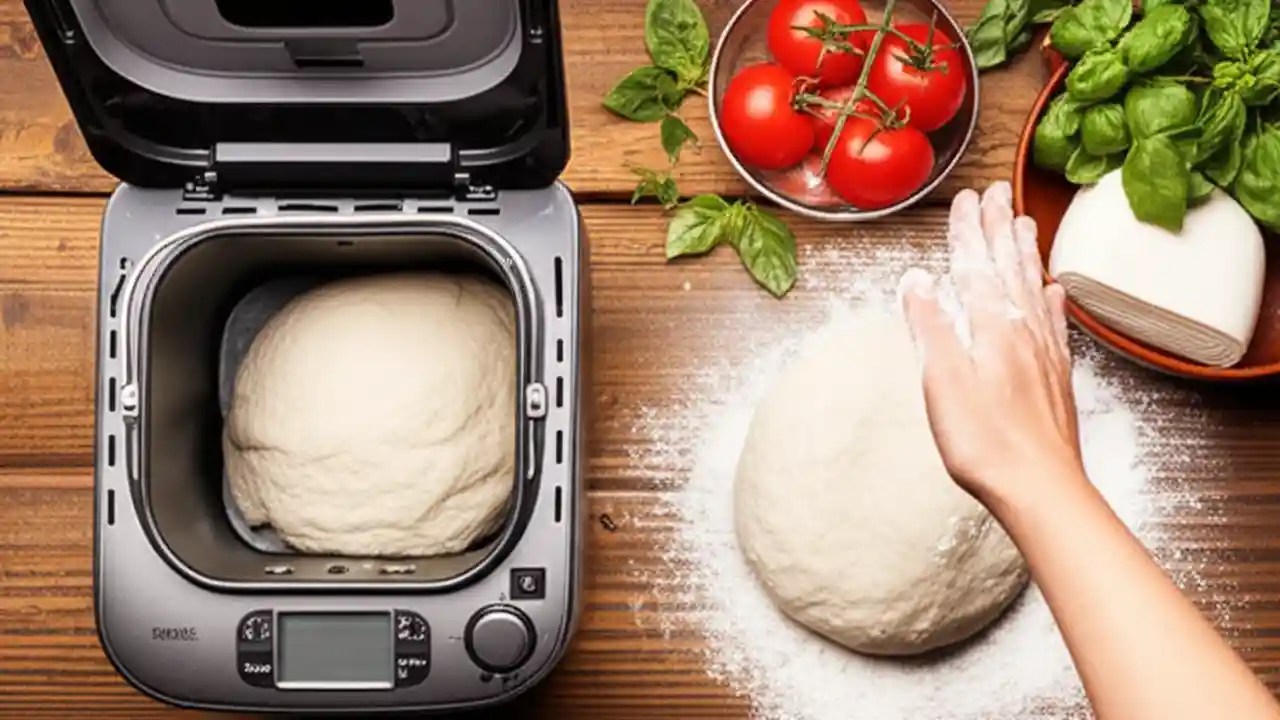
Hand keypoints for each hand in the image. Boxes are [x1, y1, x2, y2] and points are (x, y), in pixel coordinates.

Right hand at [898, 182, 1084, 510]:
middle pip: (1008, 267)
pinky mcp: (1055, 377)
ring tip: (1022, 223)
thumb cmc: (986, 444)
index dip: (966, 231)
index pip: (974, 266)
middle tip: (996, 192)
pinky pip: (1055, 323)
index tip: (963, 199)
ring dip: (1025, 252)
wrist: (1040, 489)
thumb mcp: (941, 382)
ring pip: (1033, 287)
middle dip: (997, 227)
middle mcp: (1022, 331)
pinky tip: (1055, 291)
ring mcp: (1043, 353)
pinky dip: (1052, 299)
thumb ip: (930, 326)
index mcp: (991, 328)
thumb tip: (916, 279)